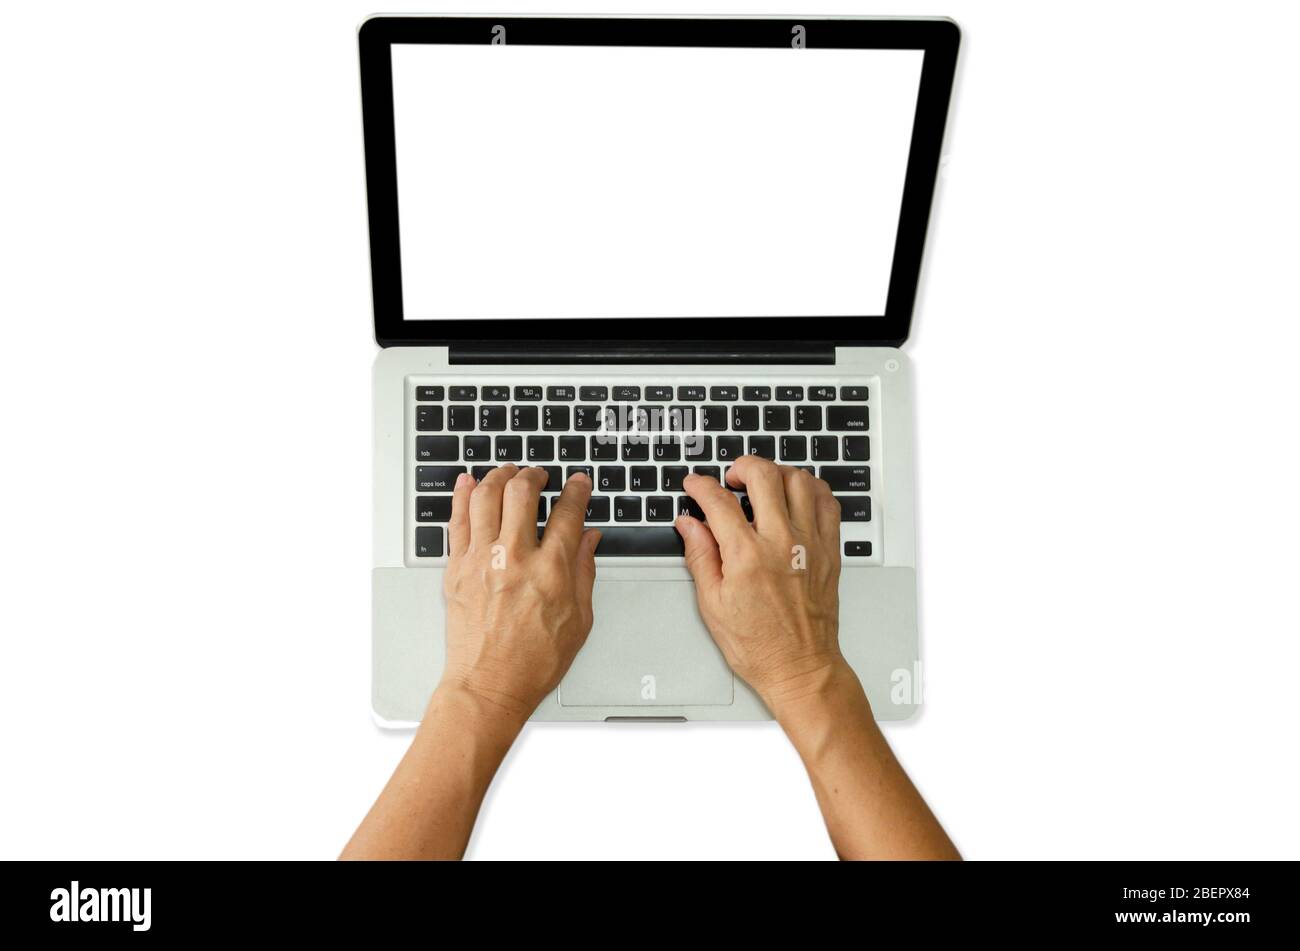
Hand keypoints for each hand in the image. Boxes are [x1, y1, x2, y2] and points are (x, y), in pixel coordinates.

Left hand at [441, 465, 601, 719]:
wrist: (489, 684)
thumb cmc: (533, 662)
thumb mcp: (579, 619)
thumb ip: (584, 571)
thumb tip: (589, 539)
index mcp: (550, 570)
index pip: (567, 512)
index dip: (576, 490)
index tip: (578, 483)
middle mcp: (514, 557)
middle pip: (522, 492)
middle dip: (535, 475)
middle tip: (540, 475)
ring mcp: (481, 560)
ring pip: (485, 496)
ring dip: (500, 476)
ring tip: (509, 473)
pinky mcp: (456, 569)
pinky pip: (457, 520)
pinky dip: (462, 495)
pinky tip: (468, 482)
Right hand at [675, 455, 846, 711]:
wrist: (800, 667)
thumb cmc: (758, 645)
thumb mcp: (712, 604)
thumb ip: (700, 555)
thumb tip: (689, 524)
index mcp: (747, 556)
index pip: (719, 501)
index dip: (701, 486)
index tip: (695, 485)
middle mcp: (782, 542)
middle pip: (764, 475)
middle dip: (741, 466)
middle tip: (731, 478)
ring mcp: (811, 544)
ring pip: (799, 480)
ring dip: (777, 473)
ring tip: (763, 484)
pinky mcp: (830, 550)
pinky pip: (827, 502)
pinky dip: (810, 489)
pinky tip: (796, 497)